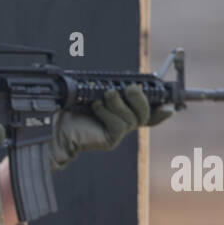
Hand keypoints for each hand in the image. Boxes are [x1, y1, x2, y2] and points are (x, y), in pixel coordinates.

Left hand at [49, 84, 171, 170]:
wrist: (53, 126)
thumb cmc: (70, 109)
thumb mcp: (92, 93)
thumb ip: (111, 89)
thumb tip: (126, 84)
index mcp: (122, 110)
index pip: (149, 112)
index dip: (161, 110)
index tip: (170, 106)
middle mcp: (123, 123)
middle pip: (145, 113)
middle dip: (140, 98)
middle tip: (129, 88)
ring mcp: (117, 133)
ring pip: (132, 118)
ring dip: (118, 103)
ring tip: (105, 96)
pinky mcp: (110, 140)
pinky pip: (119, 125)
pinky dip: (108, 113)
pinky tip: (95, 107)